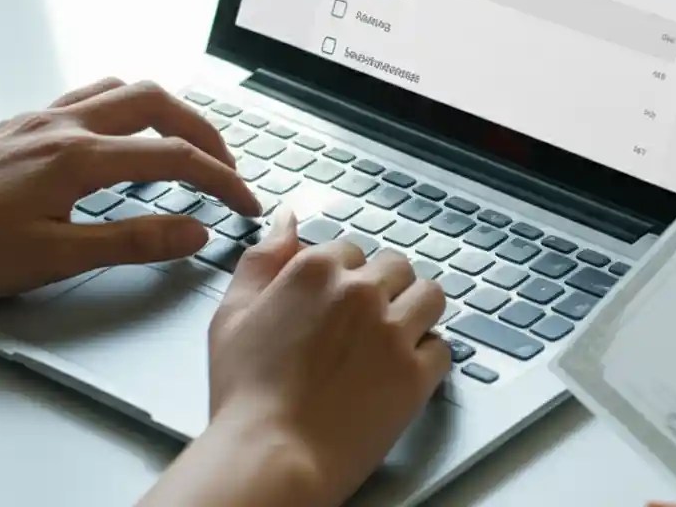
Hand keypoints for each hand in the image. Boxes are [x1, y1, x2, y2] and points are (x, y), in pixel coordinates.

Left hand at [0, 78, 259, 298]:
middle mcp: (63, 125)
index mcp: (78, 158)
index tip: (244, 203)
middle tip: (226, 167)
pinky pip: (87, 97)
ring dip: (166, 111)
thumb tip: (194, 231)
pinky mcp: (20, 125)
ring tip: (185, 146)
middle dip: (205, 132)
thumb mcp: (57, 259)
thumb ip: (134, 242)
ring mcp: (39, 118)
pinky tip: (122, 141)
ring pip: (122, 89)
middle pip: (159, 103)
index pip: (175, 157)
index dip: (222, 180)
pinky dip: (124, 110)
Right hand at [191, 212, 450, 506]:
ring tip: (393, 336)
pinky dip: (428, 358)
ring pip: (430, 295)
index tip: (334, 303)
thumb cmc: (245, 395)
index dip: (342, 278)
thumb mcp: (233, 314)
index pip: (350, 251)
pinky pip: (442, 348)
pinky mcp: (416, 373)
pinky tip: (403, 371)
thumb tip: (287, 219)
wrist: (270, 455)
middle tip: (363, 323)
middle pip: (395, 267)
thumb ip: (263, 259)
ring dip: (416, 310)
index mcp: (315, 271)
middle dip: (383, 289)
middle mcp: (360, 293)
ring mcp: (393, 332)